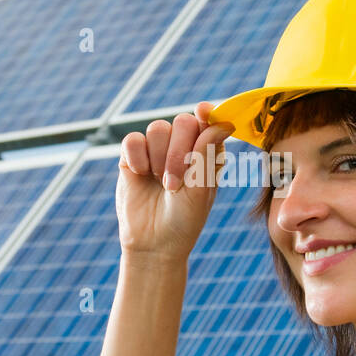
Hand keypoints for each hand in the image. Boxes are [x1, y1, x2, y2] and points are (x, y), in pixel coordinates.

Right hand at [115, 101, 234, 258]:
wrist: (155, 243)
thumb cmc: (185, 219)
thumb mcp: (201, 189)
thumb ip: (207, 154)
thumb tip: (223, 122)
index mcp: (207, 151)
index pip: (209, 121)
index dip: (207, 113)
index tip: (203, 112)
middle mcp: (183, 146)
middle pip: (182, 122)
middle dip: (179, 151)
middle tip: (174, 183)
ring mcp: (157, 150)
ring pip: (157, 128)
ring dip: (160, 158)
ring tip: (162, 185)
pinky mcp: (132, 156)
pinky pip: (133, 140)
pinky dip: (137, 157)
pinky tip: (141, 176)